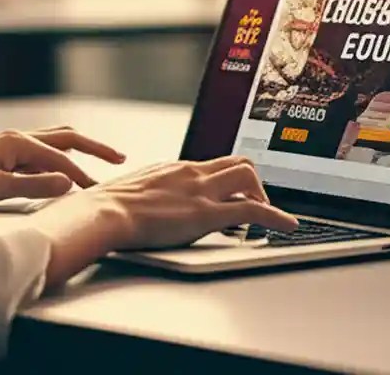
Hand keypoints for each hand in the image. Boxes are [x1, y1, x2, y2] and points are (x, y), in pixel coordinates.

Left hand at [0, 127, 125, 207]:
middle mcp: (16, 139)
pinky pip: (39, 157)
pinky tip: (60, 176)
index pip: (61, 156)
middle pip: (65, 138)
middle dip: (93, 148)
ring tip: (97, 166)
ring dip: (76, 154)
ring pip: (52, 145)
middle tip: (119, 159)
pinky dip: (57, 163)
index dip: (83, 174)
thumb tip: (69, 182)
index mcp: (17, 142)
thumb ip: (34, 185)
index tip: (102, 190)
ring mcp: (9, 146)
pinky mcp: (2, 158)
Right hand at [32, 156, 296, 284]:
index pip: (213, 165)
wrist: (102, 213)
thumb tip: (147, 205)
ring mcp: (201, 190)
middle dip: (253, 183)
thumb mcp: (133, 192)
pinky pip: (254, 210)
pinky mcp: (206, 213)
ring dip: (265, 196)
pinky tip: (287, 226)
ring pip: (249, 177)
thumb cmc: (108, 208)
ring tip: (269, 217)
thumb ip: (150, 194)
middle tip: (256, 204)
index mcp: (174, 168)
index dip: (229, 179)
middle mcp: (192, 172)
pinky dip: (277, 217)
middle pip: (237, 162)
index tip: (234, 194)